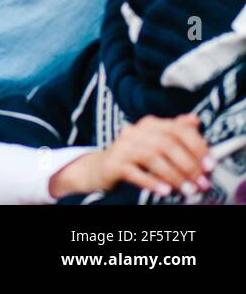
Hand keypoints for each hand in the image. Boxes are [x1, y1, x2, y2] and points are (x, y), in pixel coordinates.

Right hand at [51, 115, 212, 198]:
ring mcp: (122, 147)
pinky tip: (164, 191)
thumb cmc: (134, 157)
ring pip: (152, 157)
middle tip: (201, 183)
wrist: (100, 168)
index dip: (196, 146)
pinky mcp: (112, 164)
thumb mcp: (155, 142)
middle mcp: (134, 131)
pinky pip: (134, 172)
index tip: (210, 165)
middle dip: (188, 165)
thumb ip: (175, 131)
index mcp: (149, 124)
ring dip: (174, 175)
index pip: (177, 129)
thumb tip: (195, 120)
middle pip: (166, 143)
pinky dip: (152, 182)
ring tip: (188, 190)